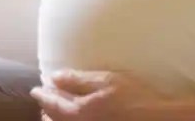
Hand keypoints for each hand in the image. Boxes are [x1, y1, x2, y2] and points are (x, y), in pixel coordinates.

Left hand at [32, 69, 164, 120]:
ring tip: (53, 113)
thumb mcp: (106, 81)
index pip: (52, 105)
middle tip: (43, 102)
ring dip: (56, 120)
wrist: (158, 119)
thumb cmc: (134, 97)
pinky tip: (76, 117)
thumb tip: (55, 77)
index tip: (35, 90)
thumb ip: (77, 80)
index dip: (42, 95)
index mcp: (79, 113)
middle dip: (46, 111)